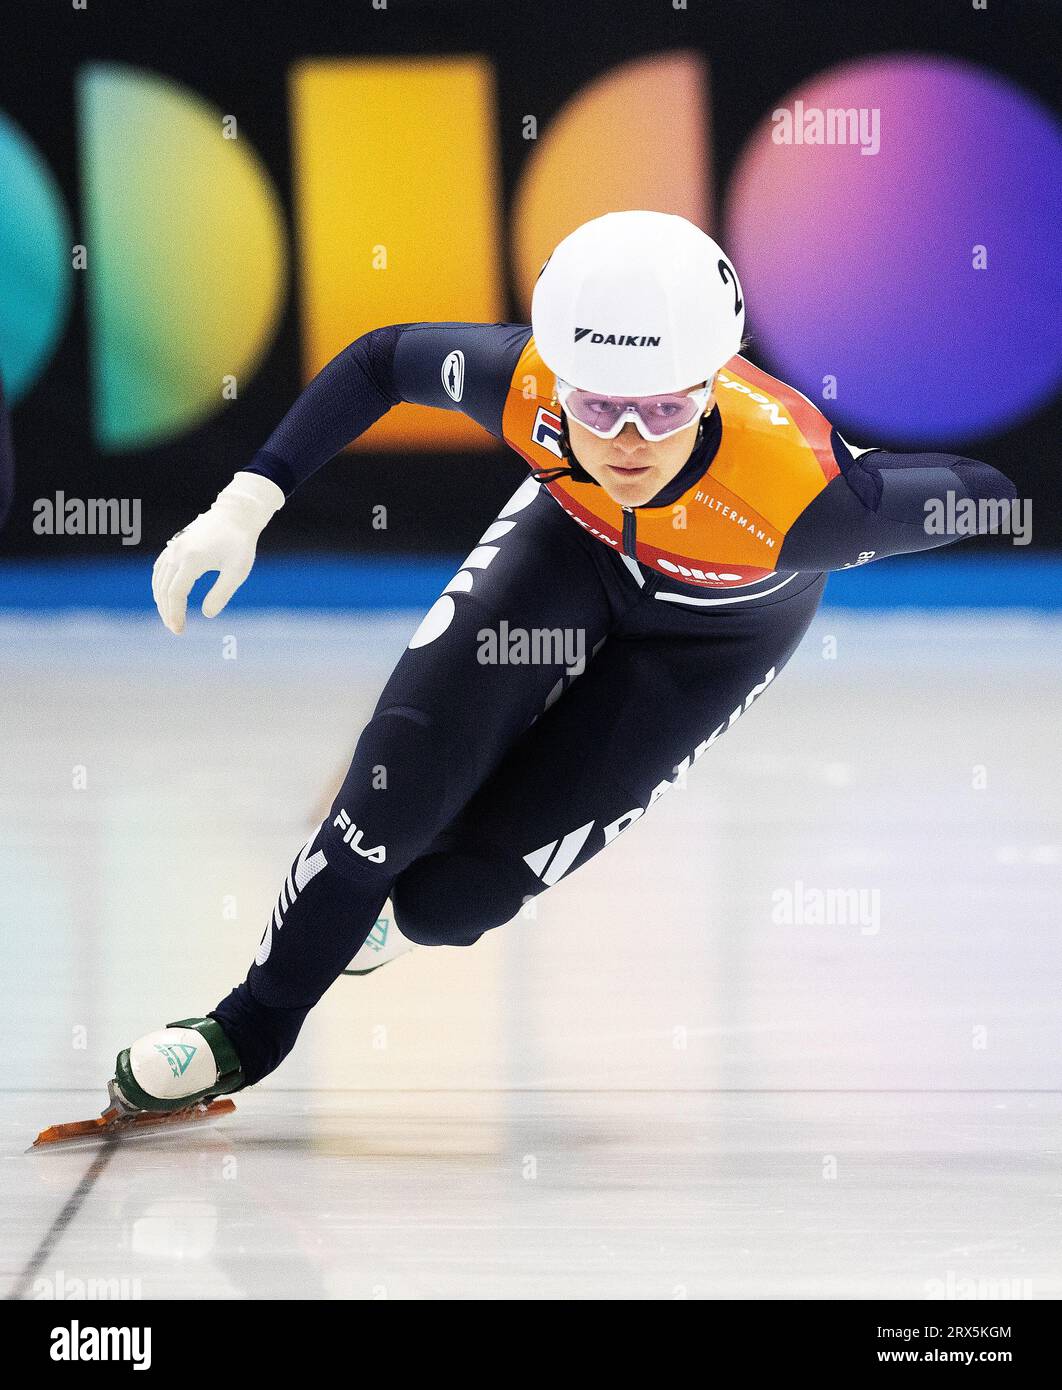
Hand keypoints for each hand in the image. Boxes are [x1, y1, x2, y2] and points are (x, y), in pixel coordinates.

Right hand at [152, 472, 284, 633]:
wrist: (236, 515)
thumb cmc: (240, 543)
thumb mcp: (237, 571)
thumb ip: (222, 593)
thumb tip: (207, 614)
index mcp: (192, 560)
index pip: (175, 593)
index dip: (175, 614)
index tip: (179, 630)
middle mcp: (177, 553)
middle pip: (163, 589)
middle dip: (167, 611)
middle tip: (176, 628)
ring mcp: (174, 547)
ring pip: (159, 579)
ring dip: (162, 600)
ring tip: (171, 617)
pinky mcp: (175, 545)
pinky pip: (160, 568)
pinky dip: (159, 584)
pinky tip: (165, 596)